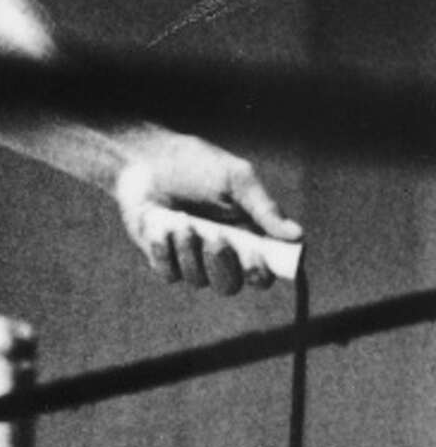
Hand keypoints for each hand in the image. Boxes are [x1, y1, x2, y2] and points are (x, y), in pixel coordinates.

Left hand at [113, 140, 302, 294]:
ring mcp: (191, 260)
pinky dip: (165, 251)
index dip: (262, 272)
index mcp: (249, 237)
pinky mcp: (164, 260)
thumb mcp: (236, 179)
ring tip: (182, 221)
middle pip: (231, 286)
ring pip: (199, 281)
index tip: (254, 256)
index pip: (264, 272)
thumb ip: (264, 208)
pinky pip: (169, 274)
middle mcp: (222, 255)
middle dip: (223, 266)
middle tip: (217, 239)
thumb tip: (297, 235)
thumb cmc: (197, 165)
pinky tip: (162, 227)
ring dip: (190, 252)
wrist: (148, 160)